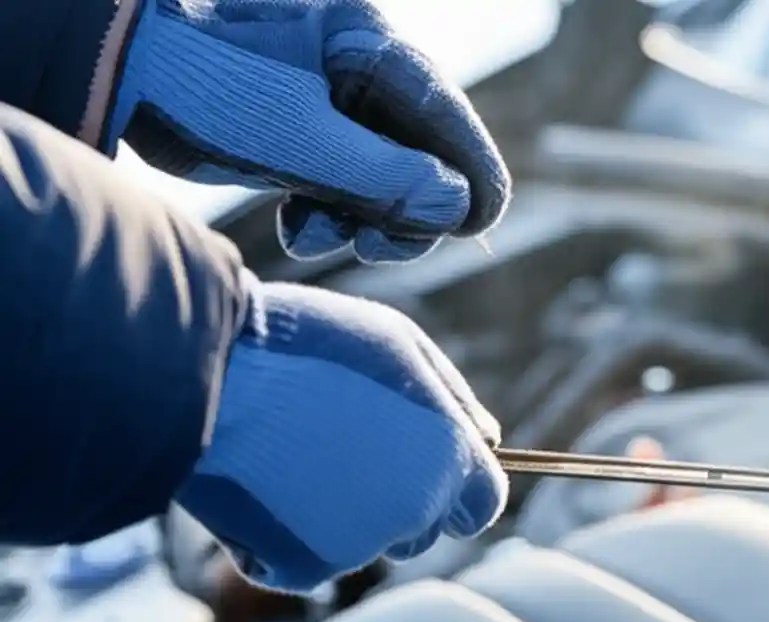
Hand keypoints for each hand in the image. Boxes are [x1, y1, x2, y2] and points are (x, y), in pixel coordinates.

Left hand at [109, 0, 509, 262]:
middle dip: (406, 209)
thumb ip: (387, 175)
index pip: (449, 116)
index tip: (476, 227)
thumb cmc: (201, 83)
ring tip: (316, 234)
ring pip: (381, 173)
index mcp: (370, 45)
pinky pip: (342, 177)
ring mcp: (327, 97)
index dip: (474, 175)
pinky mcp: (296, 125)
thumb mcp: (300, 138)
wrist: (110, 63)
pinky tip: (298, 224)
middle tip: (378, 248)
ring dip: (364, 217)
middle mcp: (357, 67)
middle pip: (421, 152)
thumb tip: (458, 207)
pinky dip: (332, 210)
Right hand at [175, 275, 506, 592]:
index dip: (459, 486)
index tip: (428, 467)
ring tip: (296, 454)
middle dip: (399, 498)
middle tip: (343, 446)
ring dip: (344, 515)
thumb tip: (489, 440)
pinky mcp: (300, 569)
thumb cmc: (309, 344)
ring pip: (366, 543)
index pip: (483, 502)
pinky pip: (310, 562)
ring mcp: (359, 545)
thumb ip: (454, 400)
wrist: (211, 372)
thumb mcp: (401, 345)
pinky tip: (265, 483)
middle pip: (424, 526)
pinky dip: (289, 536)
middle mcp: (414, 509)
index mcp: (448, 455)